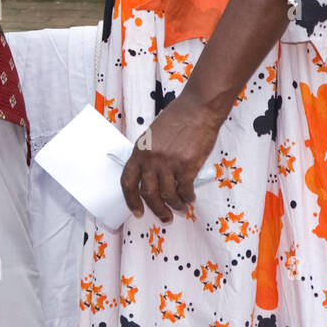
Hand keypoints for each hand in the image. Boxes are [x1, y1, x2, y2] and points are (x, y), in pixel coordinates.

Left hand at [120, 97, 221, 221]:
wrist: (198, 108)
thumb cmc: (178, 117)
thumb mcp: (153, 135)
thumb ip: (150, 155)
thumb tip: (153, 177)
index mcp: (139, 150)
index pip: (128, 181)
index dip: (131, 200)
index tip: (138, 211)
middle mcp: (151, 159)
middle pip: (149, 194)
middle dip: (157, 210)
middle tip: (165, 218)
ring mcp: (168, 163)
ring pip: (168, 195)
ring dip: (175, 206)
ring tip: (181, 208)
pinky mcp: (186, 166)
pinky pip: (185, 189)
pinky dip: (188, 197)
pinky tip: (190, 197)